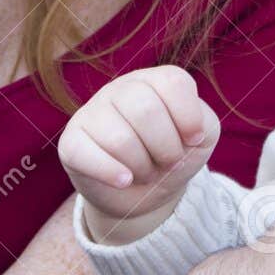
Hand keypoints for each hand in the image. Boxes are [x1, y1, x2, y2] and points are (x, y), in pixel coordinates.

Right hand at [58, 67, 219, 243]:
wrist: (145, 193)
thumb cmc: (173, 156)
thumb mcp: (200, 138)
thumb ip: (203, 123)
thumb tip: (183, 130)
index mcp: (153, 81)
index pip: (173, 82)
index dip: (189, 118)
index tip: (193, 140)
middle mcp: (120, 89)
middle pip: (146, 110)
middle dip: (166, 148)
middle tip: (168, 162)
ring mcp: (91, 112)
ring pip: (120, 139)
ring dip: (143, 167)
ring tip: (145, 171)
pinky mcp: (71, 142)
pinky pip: (85, 155)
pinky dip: (111, 173)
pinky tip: (124, 180)